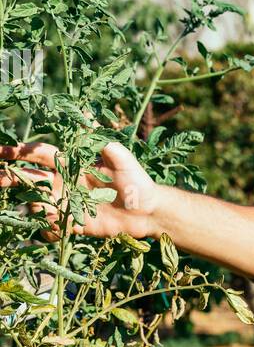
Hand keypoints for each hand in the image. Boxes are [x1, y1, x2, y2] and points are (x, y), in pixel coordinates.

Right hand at [0, 140, 160, 239]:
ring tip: (50, 210)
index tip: (2, 152)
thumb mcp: (123, 160)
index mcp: (72, 163)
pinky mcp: (72, 223)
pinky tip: (55, 230)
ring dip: (35, 206)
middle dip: (9, 177)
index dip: (20, 151)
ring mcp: (66, 202)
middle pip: (29, 177)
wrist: (147, 212)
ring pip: (36, 203)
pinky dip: (48, 229)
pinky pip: (50, 227)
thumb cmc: (138, 182)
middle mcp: (64, 182)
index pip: (40, 154)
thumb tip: (89, 117)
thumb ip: (104, 143)